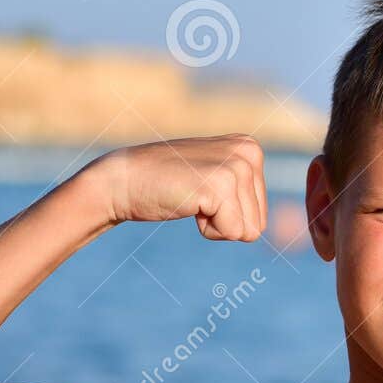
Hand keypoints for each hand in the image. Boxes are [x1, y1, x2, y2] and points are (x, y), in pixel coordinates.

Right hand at [89, 135, 267, 240]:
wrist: (122, 180)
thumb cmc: (166, 185)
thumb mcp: (213, 176)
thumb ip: (240, 190)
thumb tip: (260, 227)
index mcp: (251, 150)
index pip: (261, 214)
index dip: (228, 216)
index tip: (202, 194)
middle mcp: (250, 153)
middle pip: (258, 223)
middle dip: (225, 221)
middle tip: (196, 197)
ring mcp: (237, 167)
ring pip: (248, 230)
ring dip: (216, 225)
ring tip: (192, 198)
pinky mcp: (222, 185)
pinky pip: (232, 232)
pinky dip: (207, 229)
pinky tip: (188, 203)